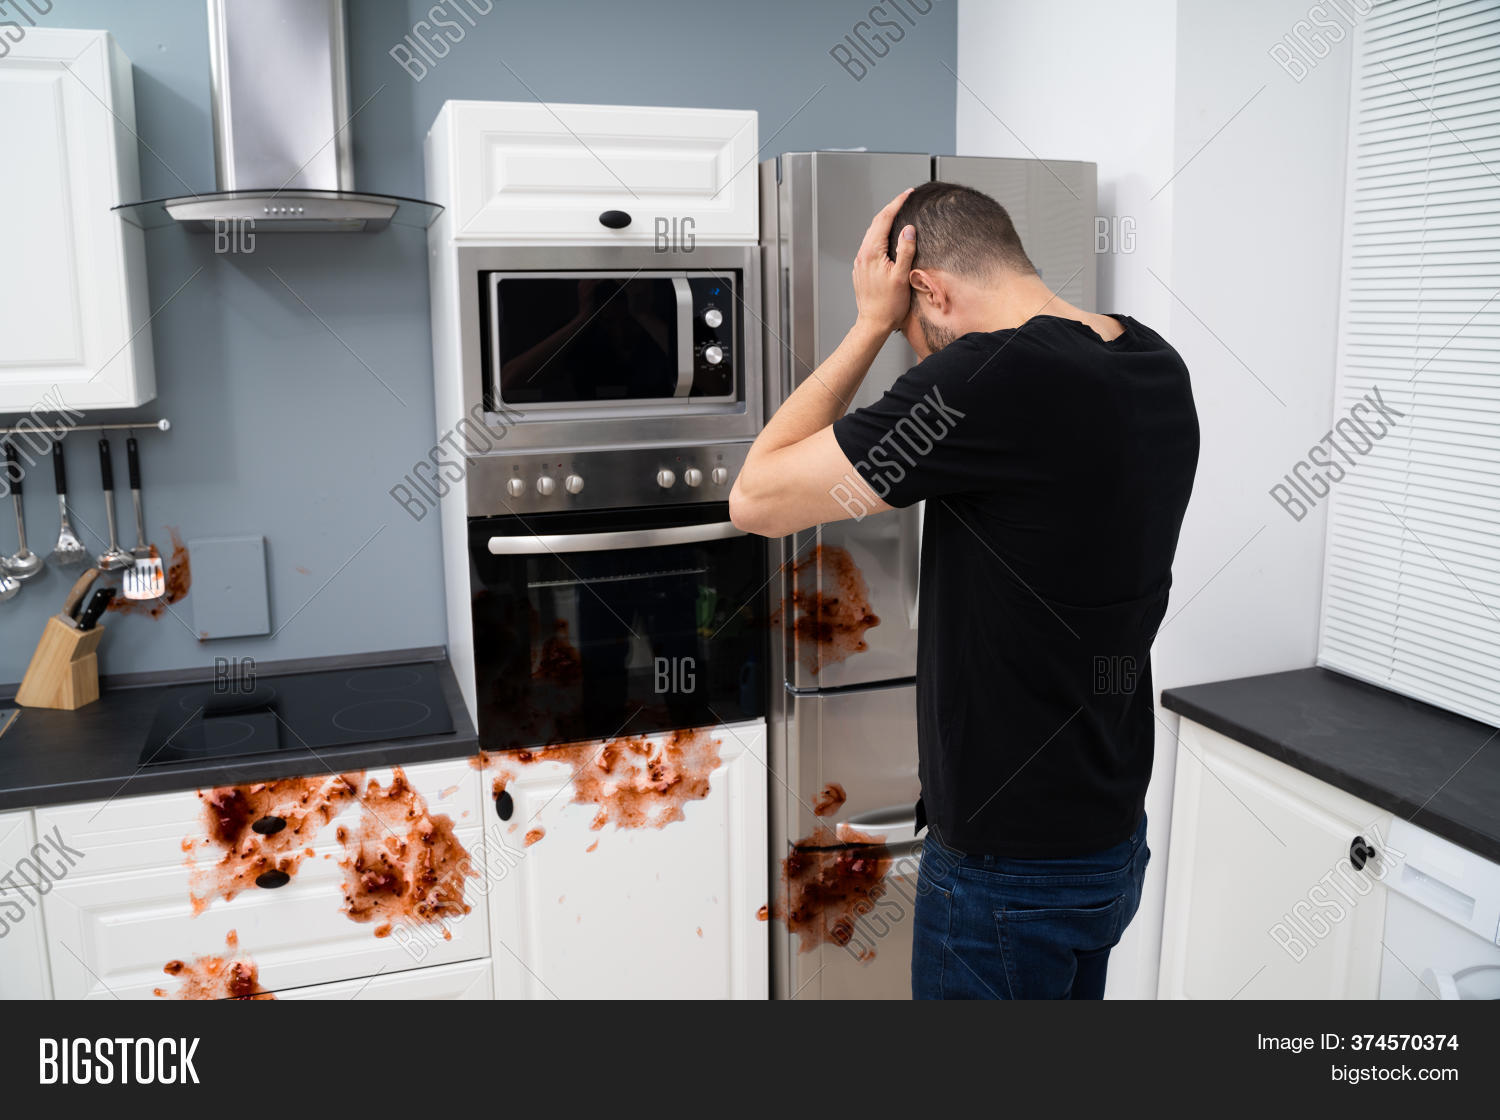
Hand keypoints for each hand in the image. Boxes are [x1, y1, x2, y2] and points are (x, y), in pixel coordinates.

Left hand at [852, 189, 915, 333]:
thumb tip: (908, 230)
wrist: (874, 323)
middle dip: (891, 208)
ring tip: (898, 212)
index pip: (884, 219)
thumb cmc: (889, 305)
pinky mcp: (861, 268)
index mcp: (872, 253)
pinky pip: (870, 243)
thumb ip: (905, 250)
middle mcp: (863, 255)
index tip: (908, 193)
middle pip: (876, 222)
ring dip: (885, 220)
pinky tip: (888, 235)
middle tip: (905, 198)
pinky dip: (880, 233)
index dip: (897, 203)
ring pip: (872, 232)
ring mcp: (860, 261)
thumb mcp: (902, 276)